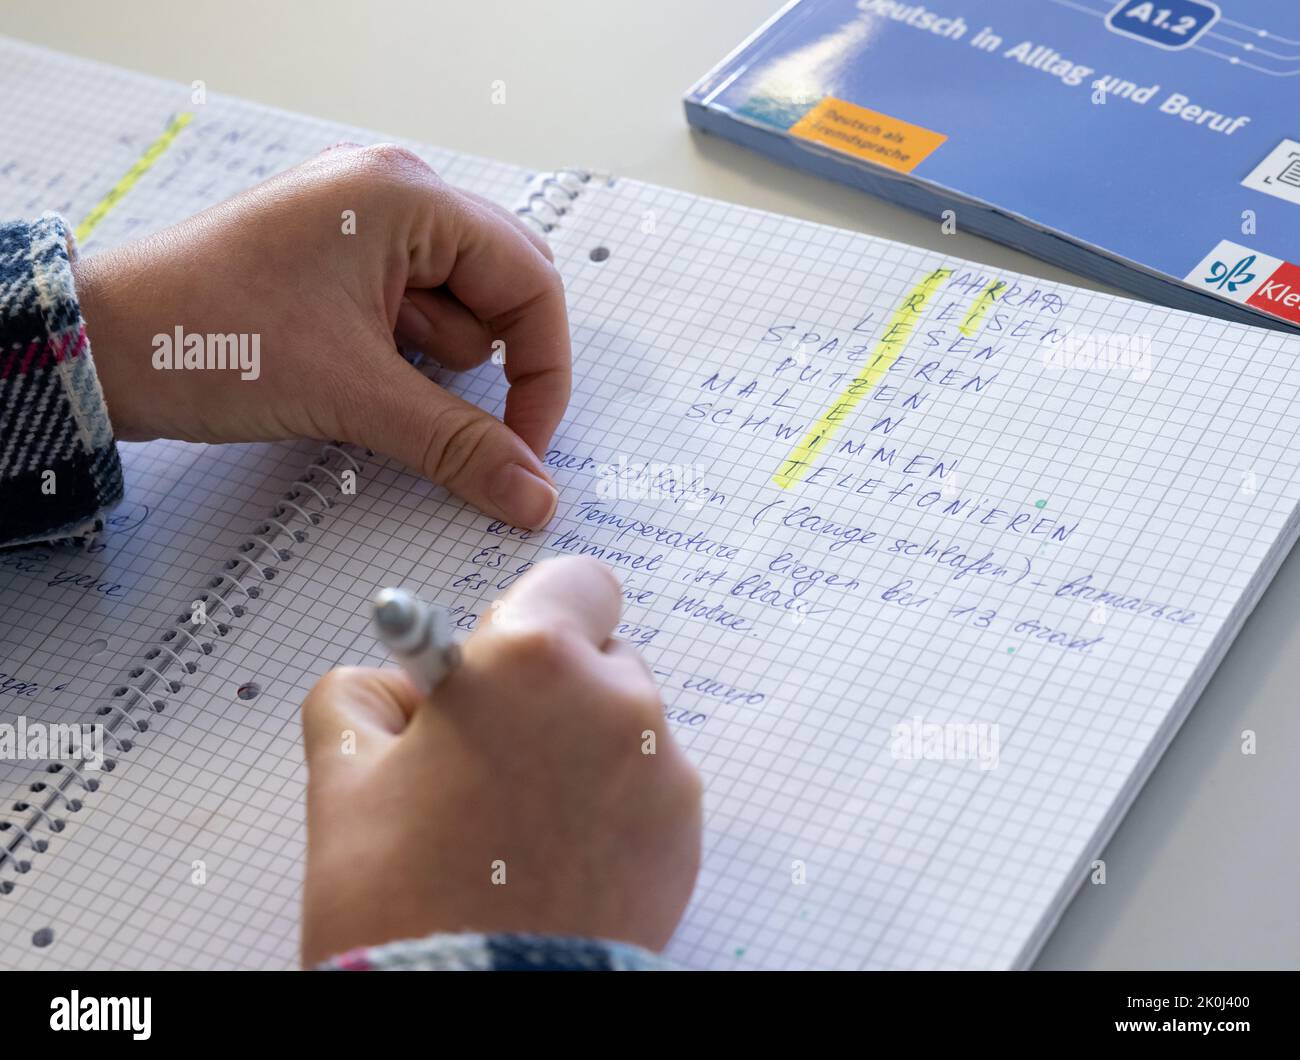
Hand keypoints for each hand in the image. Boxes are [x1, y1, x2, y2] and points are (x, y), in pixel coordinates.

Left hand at [74, 143, 568, 529]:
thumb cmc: (209, 337)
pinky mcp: (339, 264)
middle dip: (488, 365)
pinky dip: (402, 360)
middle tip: (468, 423)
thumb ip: (461, 446)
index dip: (542, 372)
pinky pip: (412, 315)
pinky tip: (351, 373)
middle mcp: (392, 196)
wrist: (102, 349)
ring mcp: (363, 227)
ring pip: (458, 310)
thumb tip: (534, 494)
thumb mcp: (356, 395)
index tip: (527, 446)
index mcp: (407, 197)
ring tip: (364, 379)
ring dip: (433, 364)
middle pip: (501, 289)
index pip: (530, 281)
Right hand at [299, 557, 702, 964]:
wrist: (475, 1012)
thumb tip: (405, 689)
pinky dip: (614, 803)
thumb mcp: (343, 776)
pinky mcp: (687, 836)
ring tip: (524, 821)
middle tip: (494, 754)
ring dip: (584, 746)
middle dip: (553, 687)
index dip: (535, 613)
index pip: (576, 580)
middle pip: (601, 656)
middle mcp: (617, 700)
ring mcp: (664, 771)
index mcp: (533, 660)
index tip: (500, 661)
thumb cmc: (398, 896)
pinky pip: (650, 787)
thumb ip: (367, 694)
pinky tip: (560, 855)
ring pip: (626, 724)